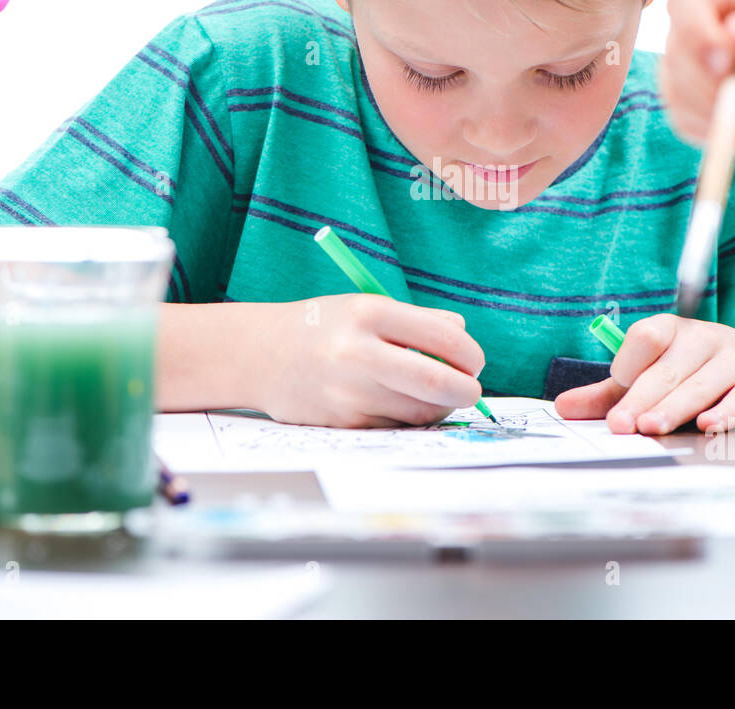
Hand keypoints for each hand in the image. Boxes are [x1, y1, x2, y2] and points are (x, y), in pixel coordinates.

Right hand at [258, 294, 484, 427]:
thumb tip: (463, 336)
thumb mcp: (367, 307)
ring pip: (420, 412)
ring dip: (439, 407)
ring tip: (434, 394)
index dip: (471, 355)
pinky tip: (398, 403)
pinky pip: (395, 426)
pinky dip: (408, 419)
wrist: (260, 355)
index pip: (444, 339)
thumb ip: (419, 321)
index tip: (474, 362)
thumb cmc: (325, 327)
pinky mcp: (343, 422)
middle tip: (471, 389)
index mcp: (370, 314)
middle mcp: (358, 353)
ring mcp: (349, 392)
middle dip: (467, 391)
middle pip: (437, 383)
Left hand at [554, 314, 734, 434]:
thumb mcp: (651, 379)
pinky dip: (727, 412)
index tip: (616, 390)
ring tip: (652, 428)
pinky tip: (709, 426)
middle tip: (622, 425)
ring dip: (675, 407)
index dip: (628, 363)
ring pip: (701, 385)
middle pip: (667, 368)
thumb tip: (561, 408)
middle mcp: (703, 338)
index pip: (646, 337)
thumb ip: (609, 394)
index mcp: (671, 331)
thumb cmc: (694, 378)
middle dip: (641, 398)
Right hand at [659, 0, 734, 154]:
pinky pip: (687, 125)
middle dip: (718, 93)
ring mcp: (681, 70)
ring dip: (726, 120)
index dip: (698, 35)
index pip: (686, 5)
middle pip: (678, 59)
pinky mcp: (683, 106)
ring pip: (679, 97)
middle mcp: (690, 31)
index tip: (726, 65)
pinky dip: (723, 135)